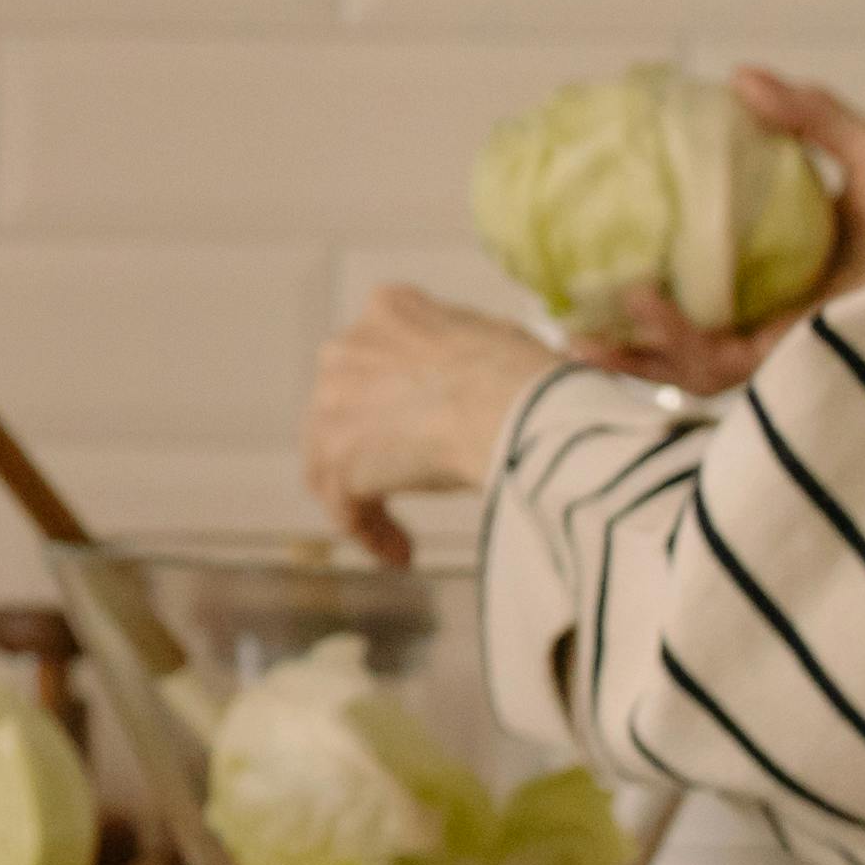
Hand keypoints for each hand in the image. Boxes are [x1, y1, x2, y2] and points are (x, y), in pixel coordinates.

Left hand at [305, 290, 565, 566]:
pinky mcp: (337, 457)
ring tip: (400, 533)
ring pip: (335, 456)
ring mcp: (334, 402)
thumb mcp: (497, 341)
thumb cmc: (529, 377)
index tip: (418, 428)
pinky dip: (370, 531)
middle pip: (347, 403)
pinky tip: (402, 555)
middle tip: (406, 476)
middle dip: (373, 442)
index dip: (394, 395)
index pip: (377, 354)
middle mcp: (349, 347)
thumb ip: (470, 355)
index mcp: (390, 309)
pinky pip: (345, 503)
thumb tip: (491, 375)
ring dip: (365, 495)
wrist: (515, 407)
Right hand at [583, 68, 864, 394]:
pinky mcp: (789, 373)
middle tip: (563, 314)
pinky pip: (711, 365)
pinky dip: (668, 339)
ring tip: (579, 324)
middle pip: (687, 336)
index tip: (604, 241)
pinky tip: (639, 305)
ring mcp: (785, 352)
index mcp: (795, 276)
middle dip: (623, 337)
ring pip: (687, 364)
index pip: (712, 282)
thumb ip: (809, 114)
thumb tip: (737, 76)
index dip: (657, 272)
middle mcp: (785, 321)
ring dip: (632, 346)